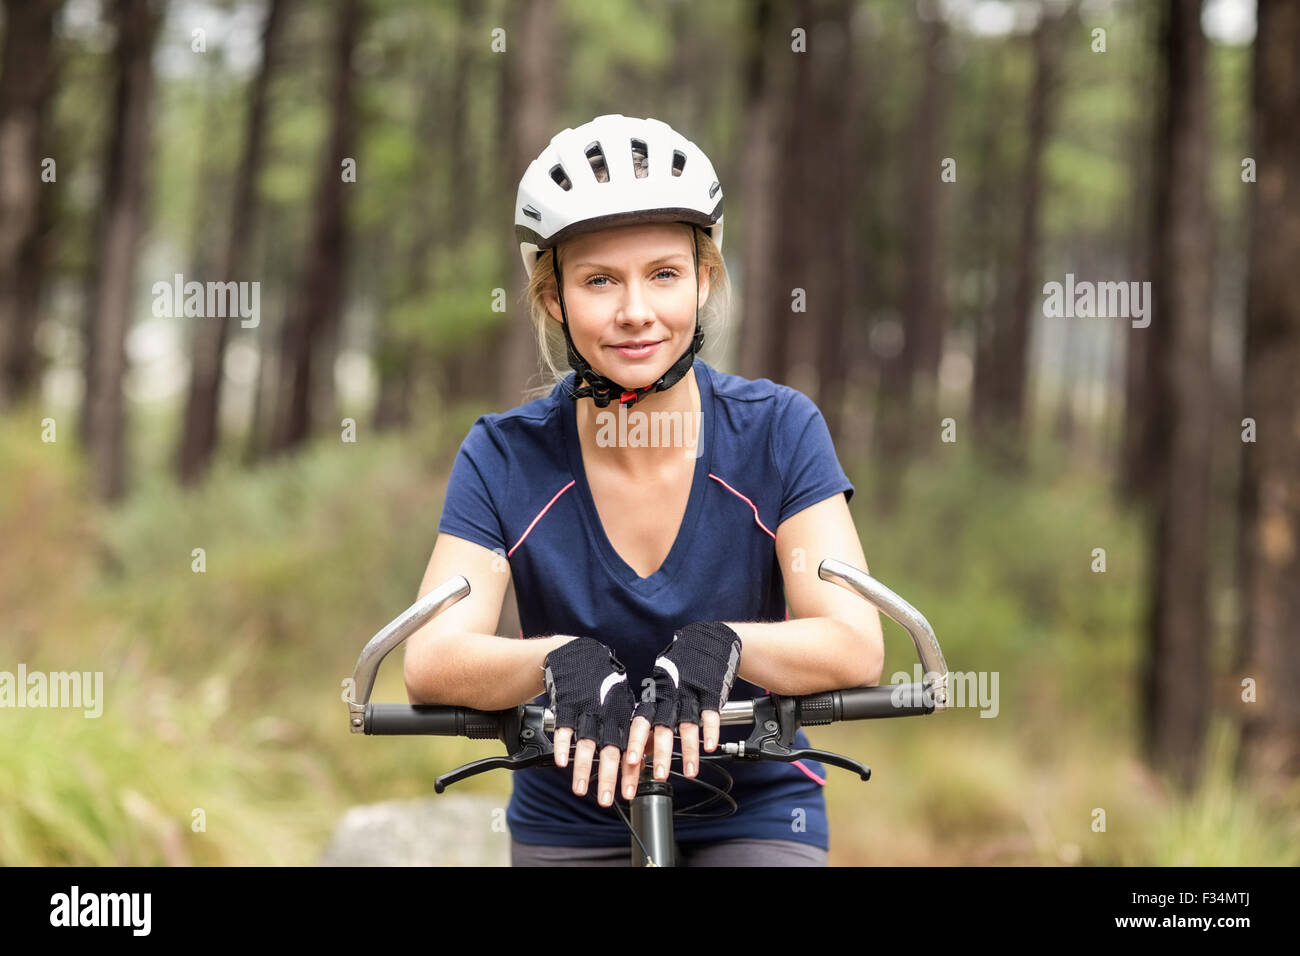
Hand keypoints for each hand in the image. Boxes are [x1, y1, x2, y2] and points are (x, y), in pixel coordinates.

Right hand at [542, 636, 635, 806]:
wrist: (578, 654)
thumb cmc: (603, 682)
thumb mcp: (623, 701)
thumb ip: (631, 727)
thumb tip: (644, 754)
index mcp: (623, 716)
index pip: (629, 749)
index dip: (630, 772)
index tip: (629, 793)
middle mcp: (606, 714)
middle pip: (609, 749)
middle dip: (608, 776)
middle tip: (606, 800)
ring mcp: (586, 709)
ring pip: (586, 743)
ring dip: (583, 768)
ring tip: (580, 789)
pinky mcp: (567, 704)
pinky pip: (565, 728)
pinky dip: (563, 746)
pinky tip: (562, 762)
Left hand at [622, 622, 741, 798]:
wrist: (706, 641)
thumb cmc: (680, 670)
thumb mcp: (662, 691)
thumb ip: (653, 720)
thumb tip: (641, 751)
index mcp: (655, 697)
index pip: (641, 722)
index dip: (636, 742)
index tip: (630, 763)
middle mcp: (671, 696)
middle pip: (663, 728)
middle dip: (661, 753)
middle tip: (658, 775)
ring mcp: (691, 693)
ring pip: (687, 725)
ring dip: (688, 750)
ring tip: (689, 772)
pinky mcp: (711, 692)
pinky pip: (710, 714)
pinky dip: (710, 731)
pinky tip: (709, 746)